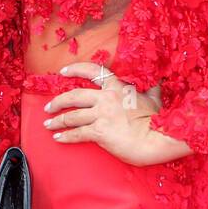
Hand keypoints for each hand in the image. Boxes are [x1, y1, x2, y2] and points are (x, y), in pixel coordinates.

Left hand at [43, 63, 190, 166]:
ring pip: (72, 116)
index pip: (92, 71)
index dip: (75, 69)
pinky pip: (77, 133)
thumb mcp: (155, 98)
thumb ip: (152, 88)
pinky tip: (58, 138)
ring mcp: (101, 115)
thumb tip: (159, 81)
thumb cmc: (158, 119)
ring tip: (48, 124)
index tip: (63, 72)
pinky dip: (66, 136)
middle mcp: (106, 98)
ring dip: (57, 120)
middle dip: (58, 101)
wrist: (158, 137)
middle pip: (74, 96)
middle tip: (48, 107)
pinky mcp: (100, 132)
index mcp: (117, 87)